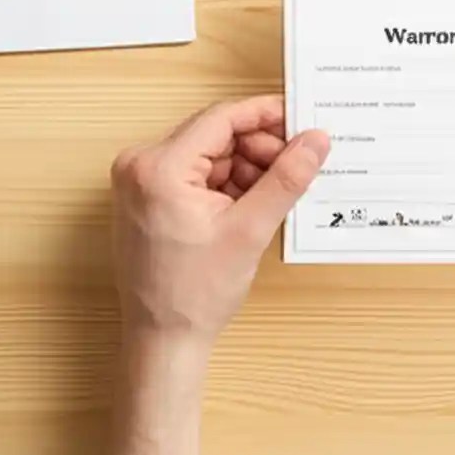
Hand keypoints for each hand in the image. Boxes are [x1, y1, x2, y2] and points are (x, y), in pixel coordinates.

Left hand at [110, 96, 329, 454]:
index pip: (221, 118)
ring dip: (246, 168)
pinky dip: (228, 184)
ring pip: (210, 154)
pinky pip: (197, 173)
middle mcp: (141, 166)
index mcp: (158, 168)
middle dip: (259, 149)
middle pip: (215, 135)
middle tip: (296, 166)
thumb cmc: (193, 294)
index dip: (266, 115)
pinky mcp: (147, 197)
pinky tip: (250, 206)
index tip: (301, 119)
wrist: (163, 339)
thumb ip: (286, 178)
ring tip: (273, 197)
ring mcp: (140, 182)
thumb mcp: (250, 230)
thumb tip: (314, 140)